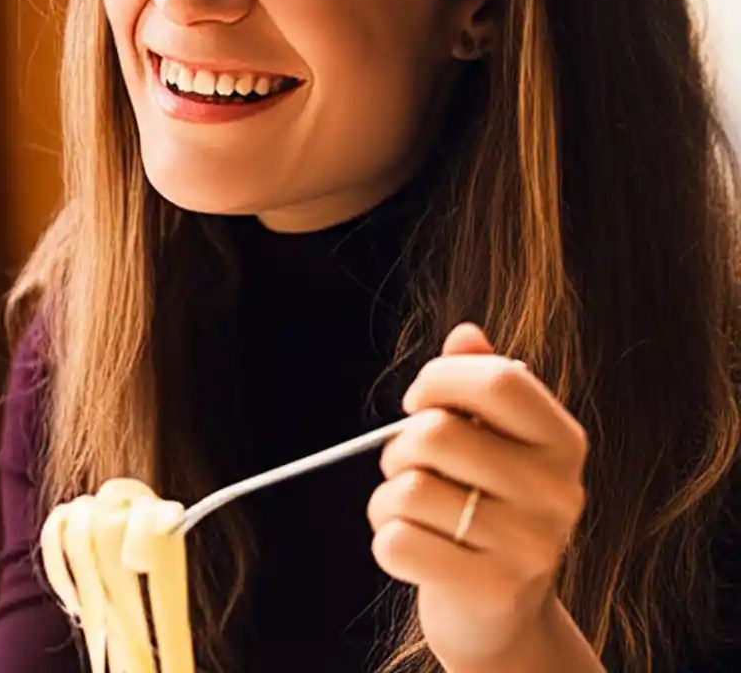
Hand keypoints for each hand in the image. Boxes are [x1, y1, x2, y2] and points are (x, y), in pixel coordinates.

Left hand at [367, 323, 589, 668]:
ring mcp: (530, 545)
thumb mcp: (493, 444)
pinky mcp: (490, 588)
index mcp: (561, 442)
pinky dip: (386, 541)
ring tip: (413, 514)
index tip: (418, 404)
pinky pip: (396, 541)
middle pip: (435, 434)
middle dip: (400, 449)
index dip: (437, 381)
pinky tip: (413, 548)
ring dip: (387, 500)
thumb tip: (465, 334)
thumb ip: (478, 386)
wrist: (499, 614)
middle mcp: (558, 492)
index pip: (497, 379)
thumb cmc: (486, 510)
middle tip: (410, 469)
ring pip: (406, 489)